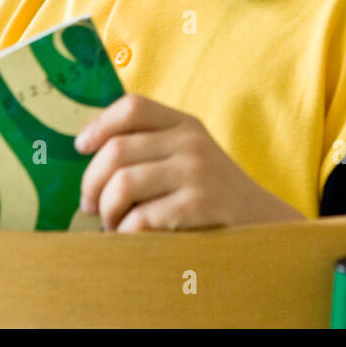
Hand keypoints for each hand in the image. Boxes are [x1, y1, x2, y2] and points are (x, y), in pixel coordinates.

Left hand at [74, 93, 304, 231]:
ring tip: (112, 224)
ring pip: (122, 184)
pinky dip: (126, 233)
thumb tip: (90, 160)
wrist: (264, 225)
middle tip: (90, 205)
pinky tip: (132, 239)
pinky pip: (141, 218)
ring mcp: (196, 172)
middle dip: (91, 183)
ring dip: (107, 211)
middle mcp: (190, 142)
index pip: (132, 107)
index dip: (98, 125)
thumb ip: (153, 150)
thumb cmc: (214, 196)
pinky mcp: (199, 205)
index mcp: (185, 125)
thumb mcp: (191, 159)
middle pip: (116, 150)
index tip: (81, 148)